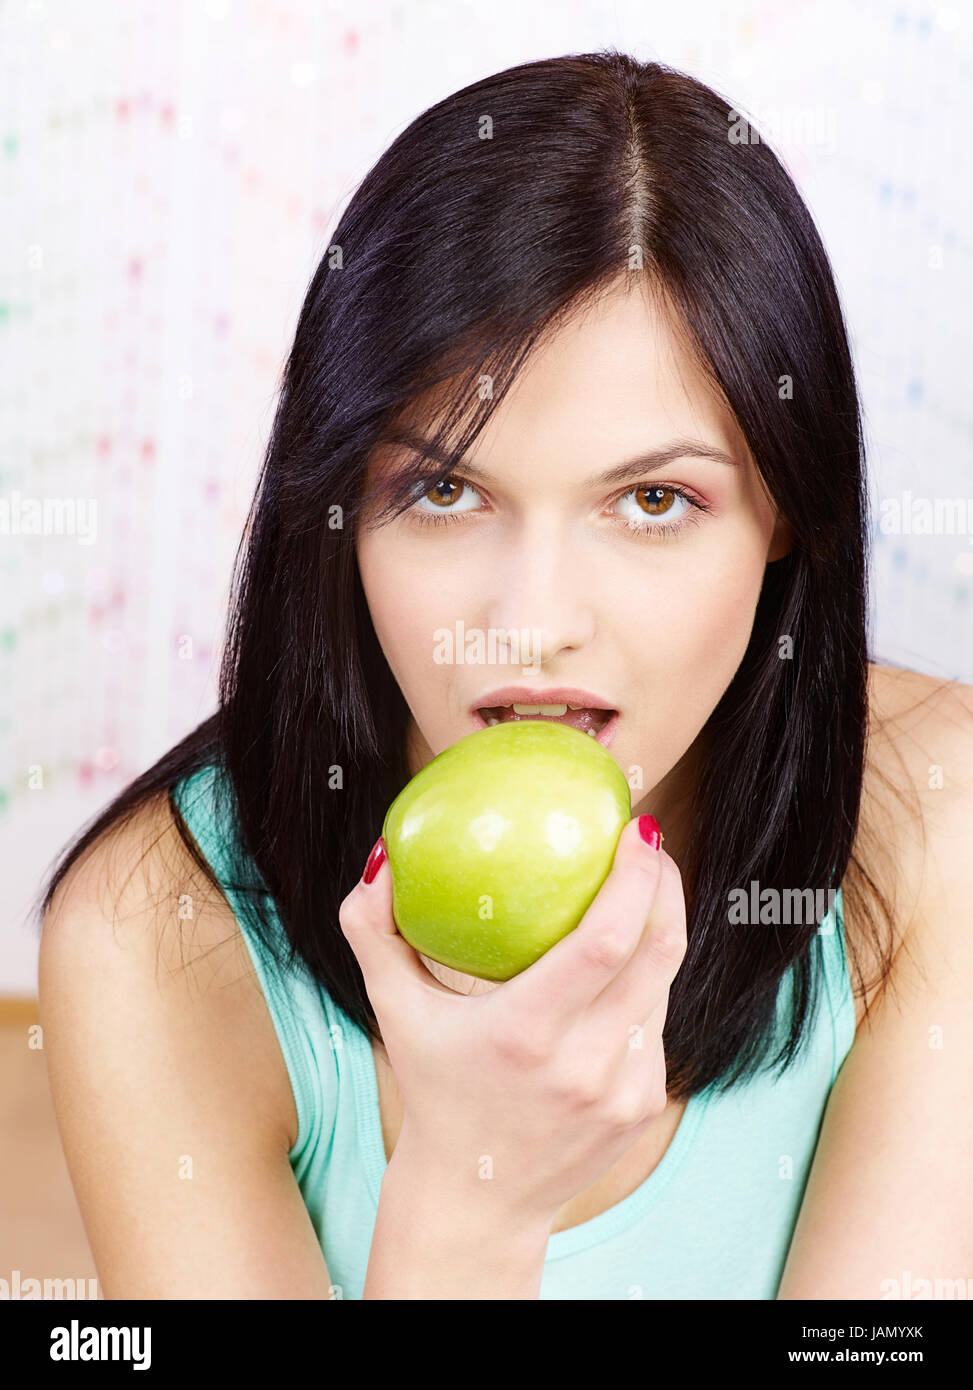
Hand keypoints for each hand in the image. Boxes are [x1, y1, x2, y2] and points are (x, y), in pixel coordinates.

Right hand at [338, 814, 686, 1227]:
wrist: (476, 1201)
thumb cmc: (433, 1091)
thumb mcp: (392, 1012)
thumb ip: (372, 933)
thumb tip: (379, 860)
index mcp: (526, 1033)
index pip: (606, 942)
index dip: (635, 879)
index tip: (636, 828)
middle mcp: (585, 1064)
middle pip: (659, 952)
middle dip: (664, 883)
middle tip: (645, 840)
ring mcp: (623, 1089)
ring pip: (665, 983)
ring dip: (659, 926)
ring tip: (640, 885)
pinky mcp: (643, 1105)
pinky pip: (658, 1020)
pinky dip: (647, 980)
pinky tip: (625, 957)